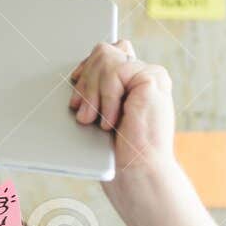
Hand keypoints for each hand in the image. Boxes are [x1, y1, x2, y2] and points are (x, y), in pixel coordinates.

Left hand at [68, 39, 174, 191]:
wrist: (138, 173)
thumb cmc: (119, 152)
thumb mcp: (102, 113)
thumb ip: (98, 89)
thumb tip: (75, 74)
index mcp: (134, 81)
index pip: (107, 52)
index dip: (87, 66)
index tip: (73, 85)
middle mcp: (144, 74)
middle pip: (103, 51)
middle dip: (85, 82)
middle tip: (82, 114)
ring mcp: (151, 75)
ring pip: (105, 58)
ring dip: (92, 91)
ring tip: (91, 119)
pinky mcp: (152, 78)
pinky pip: (115, 71)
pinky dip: (106, 96)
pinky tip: (110, 120)